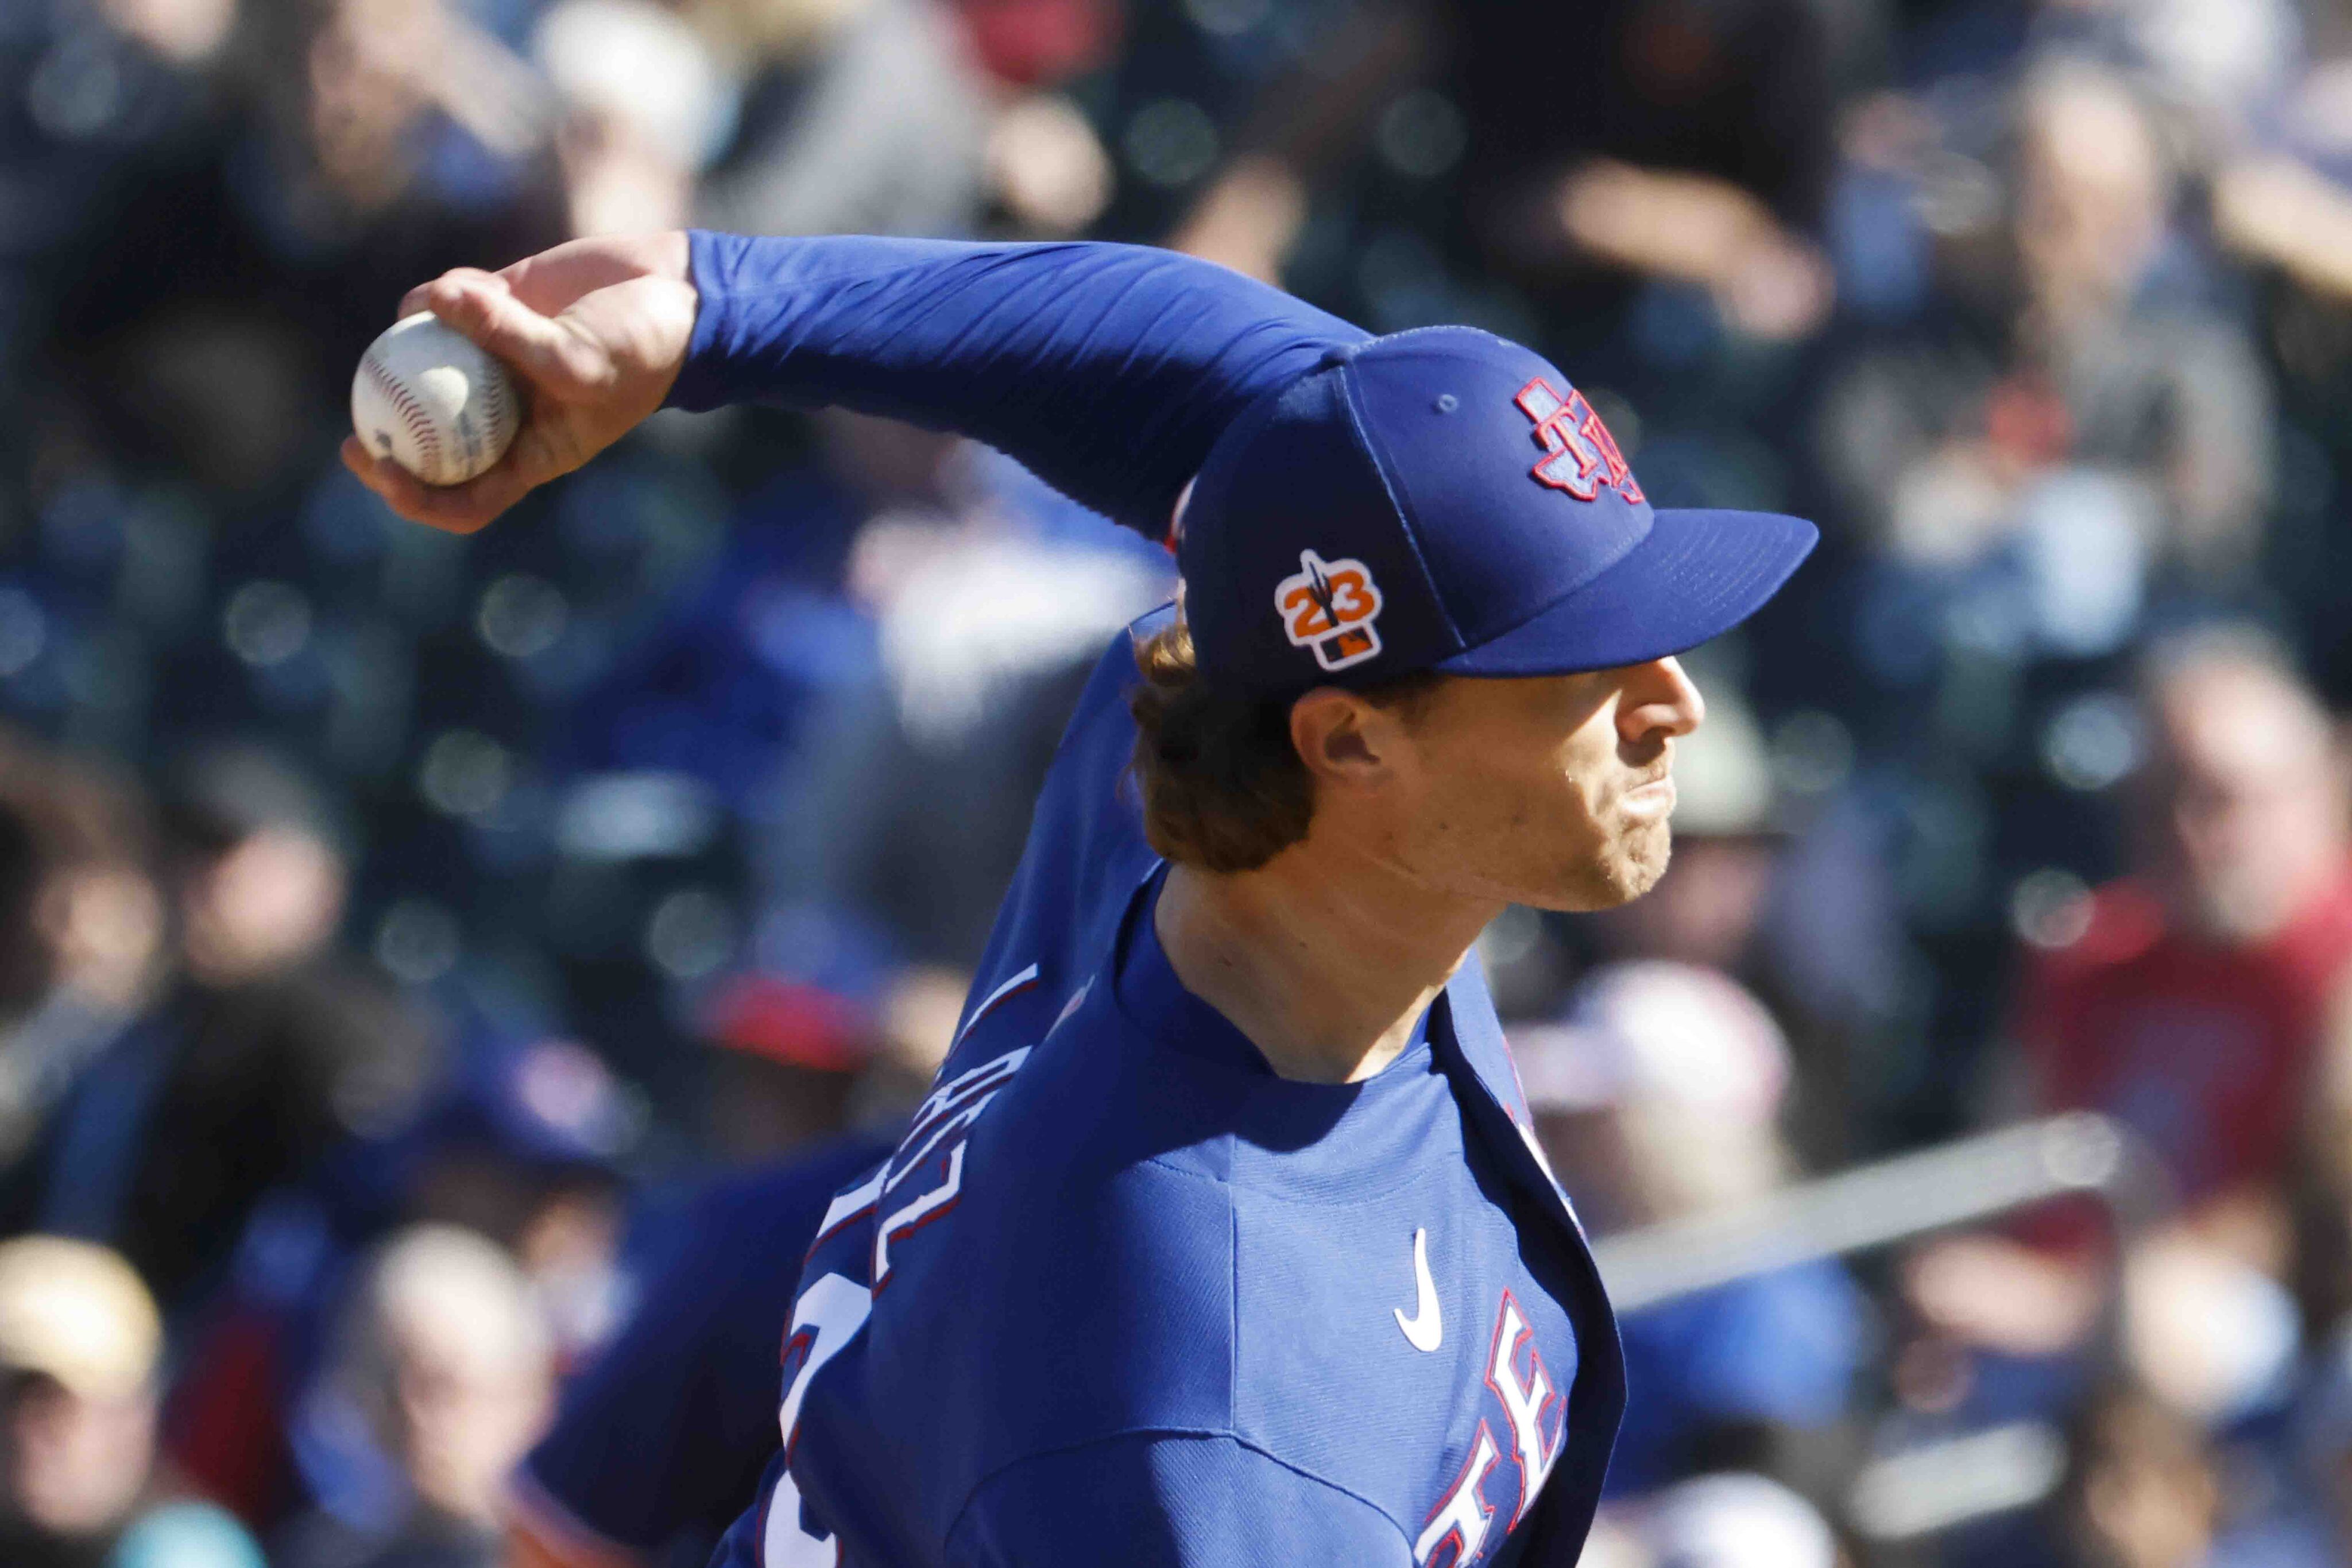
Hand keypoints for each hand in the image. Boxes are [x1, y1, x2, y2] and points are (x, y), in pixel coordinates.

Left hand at [343, 230, 697, 533]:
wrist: (680, 294)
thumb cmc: (643, 349)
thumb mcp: (580, 360)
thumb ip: (509, 337)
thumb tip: (431, 303)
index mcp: (530, 451)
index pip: (463, 497)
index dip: (415, 495)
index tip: (382, 466)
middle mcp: (505, 412)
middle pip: (426, 438)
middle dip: (384, 433)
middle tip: (355, 414)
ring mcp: (496, 360)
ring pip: (426, 362)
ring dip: (415, 341)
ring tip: (436, 309)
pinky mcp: (496, 308)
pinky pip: (445, 306)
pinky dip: (443, 295)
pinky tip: (467, 283)